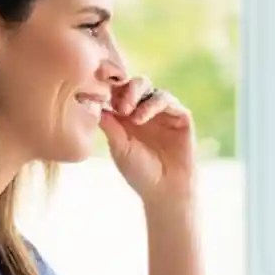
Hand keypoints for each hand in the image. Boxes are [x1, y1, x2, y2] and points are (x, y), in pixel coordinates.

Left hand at [99, 76, 195, 207]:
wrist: (165, 190)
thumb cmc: (139, 172)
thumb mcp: (118, 148)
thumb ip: (109, 125)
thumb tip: (94, 102)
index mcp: (126, 116)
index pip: (118, 92)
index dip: (109, 87)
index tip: (99, 91)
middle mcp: (145, 111)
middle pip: (135, 84)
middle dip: (125, 89)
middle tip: (119, 106)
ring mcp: (163, 113)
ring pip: (151, 89)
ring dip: (138, 95)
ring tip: (129, 113)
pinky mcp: (180, 117)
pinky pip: (168, 101)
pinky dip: (154, 104)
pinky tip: (141, 117)